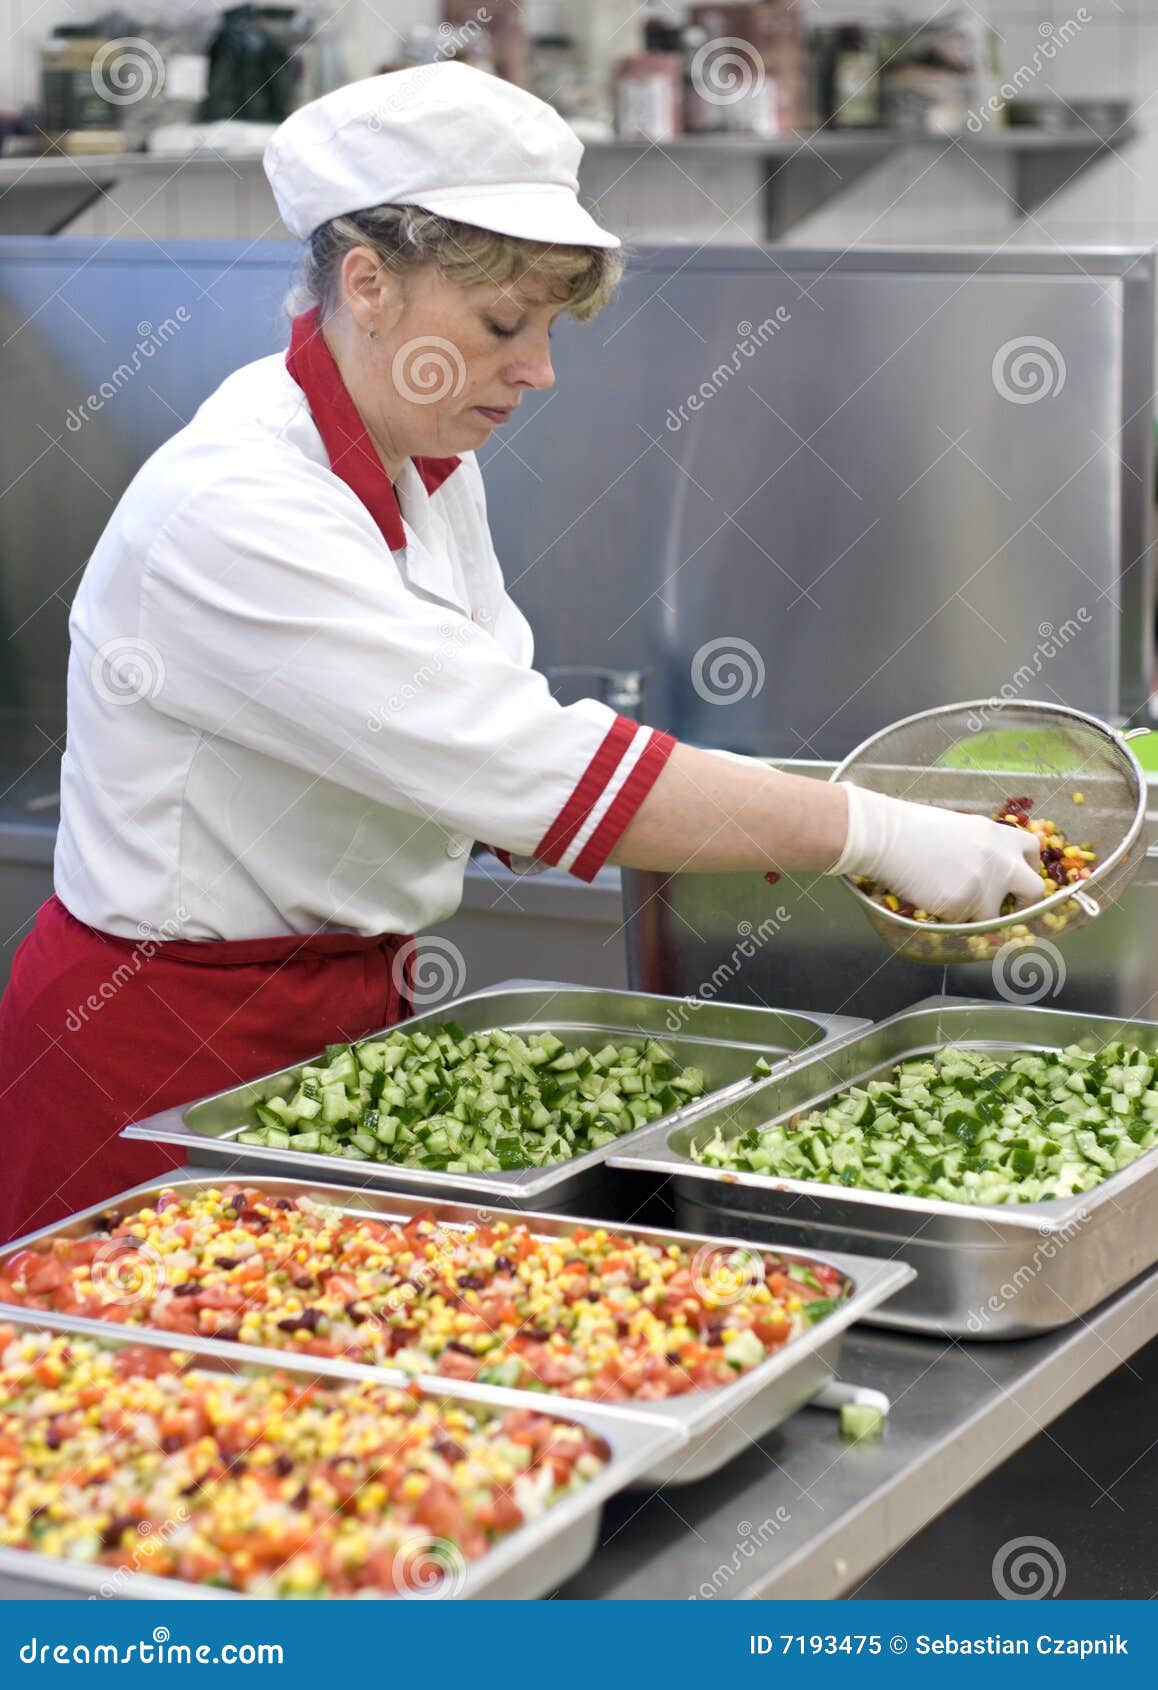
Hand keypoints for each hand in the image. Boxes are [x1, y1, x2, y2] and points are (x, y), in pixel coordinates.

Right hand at [831, 783, 1044, 921]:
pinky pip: (961, 922)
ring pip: (994, 916)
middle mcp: (1001, 860)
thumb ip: (983, 848)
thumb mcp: (961, 828)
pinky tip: (930, 898)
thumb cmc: (913, 829)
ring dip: (977, 915)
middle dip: (1022, 903)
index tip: (1016, 879)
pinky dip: (948, 917)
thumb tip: (987, 869)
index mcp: (999, 836)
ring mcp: (985, 885)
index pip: (1033, 852)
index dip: (1027, 867)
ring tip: (949, 901)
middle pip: (1034, 890)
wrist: (887, 836)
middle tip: (1005, 908)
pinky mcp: (963, 905)